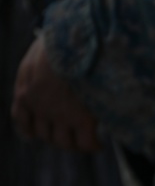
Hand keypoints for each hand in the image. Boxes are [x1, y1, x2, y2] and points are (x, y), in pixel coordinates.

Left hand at [13, 37, 100, 151]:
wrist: (74, 39)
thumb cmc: (60, 39)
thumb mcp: (38, 52)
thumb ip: (38, 68)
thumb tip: (47, 70)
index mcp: (26, 91)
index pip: (22, 119)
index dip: (31, 128)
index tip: (38, 132)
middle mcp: (40, 107)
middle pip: (44, 135)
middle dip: (57, 136)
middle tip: (73, 134)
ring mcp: (60, 115)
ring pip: (64, 143)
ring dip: (75, 144)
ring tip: (88, 139)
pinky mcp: (82, 118)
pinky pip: (87, 143)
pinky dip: (93, 145)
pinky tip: (100, 143)